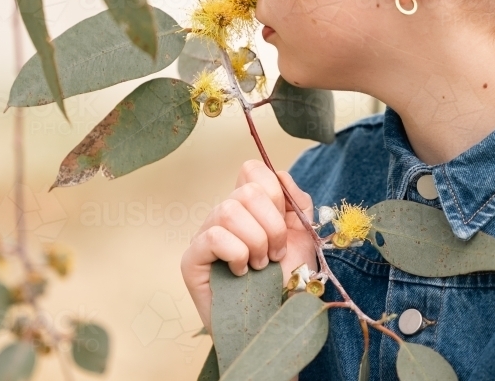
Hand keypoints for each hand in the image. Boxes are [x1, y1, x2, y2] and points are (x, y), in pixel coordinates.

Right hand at [181, 160, 317, 336]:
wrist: (276, 324)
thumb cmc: (288, 283)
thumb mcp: (303, 237)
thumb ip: (296, 202)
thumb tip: (277, 173)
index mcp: (249, 207)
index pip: (252, 170)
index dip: (275, 193)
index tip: (285, 223)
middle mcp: (223, 216)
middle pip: (246, 191)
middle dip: (272, 226)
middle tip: (275, 254)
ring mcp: (204, 236)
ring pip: (227, 210)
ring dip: (255, 242)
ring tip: (260, 266)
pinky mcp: (191, 259)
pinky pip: (212, 236)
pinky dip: (236, 254)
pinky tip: (241, 273)